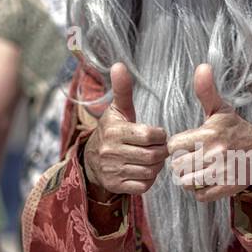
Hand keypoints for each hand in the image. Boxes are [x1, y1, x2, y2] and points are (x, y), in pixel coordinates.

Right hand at [82, 62, 168, 196]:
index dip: (159, 135)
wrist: (91, 160)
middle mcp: (111, 152)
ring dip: (157, 165)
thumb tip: (119, 65)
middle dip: (161, 151)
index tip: (157, 134)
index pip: (150, 135)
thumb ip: (122, 90)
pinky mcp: (116, 185)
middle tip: (160, 147)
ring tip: (154, 158)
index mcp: (114, 131)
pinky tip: (146, 169)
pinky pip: (143, 186)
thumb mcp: (117, 110)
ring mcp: (113, 171)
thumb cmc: (111, 131)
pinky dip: (149, 179)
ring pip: (149, 171)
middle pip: (152, 155)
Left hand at [166, 64, 251, 203]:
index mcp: (209, 134)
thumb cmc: (236, 129)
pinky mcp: (227, 188)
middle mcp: (214, 154)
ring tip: (198, 169)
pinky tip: (207, 180)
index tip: (185, 144)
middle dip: (181, 163)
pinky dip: (200, 190)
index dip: (176, 146)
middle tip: (190, 158)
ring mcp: (221, 173)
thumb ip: (206, 91)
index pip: (174, 146)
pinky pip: (200, 195)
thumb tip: (202, 66)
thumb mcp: (221, 109)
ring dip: (189, 177)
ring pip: (186, 182)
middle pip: (177, 166)